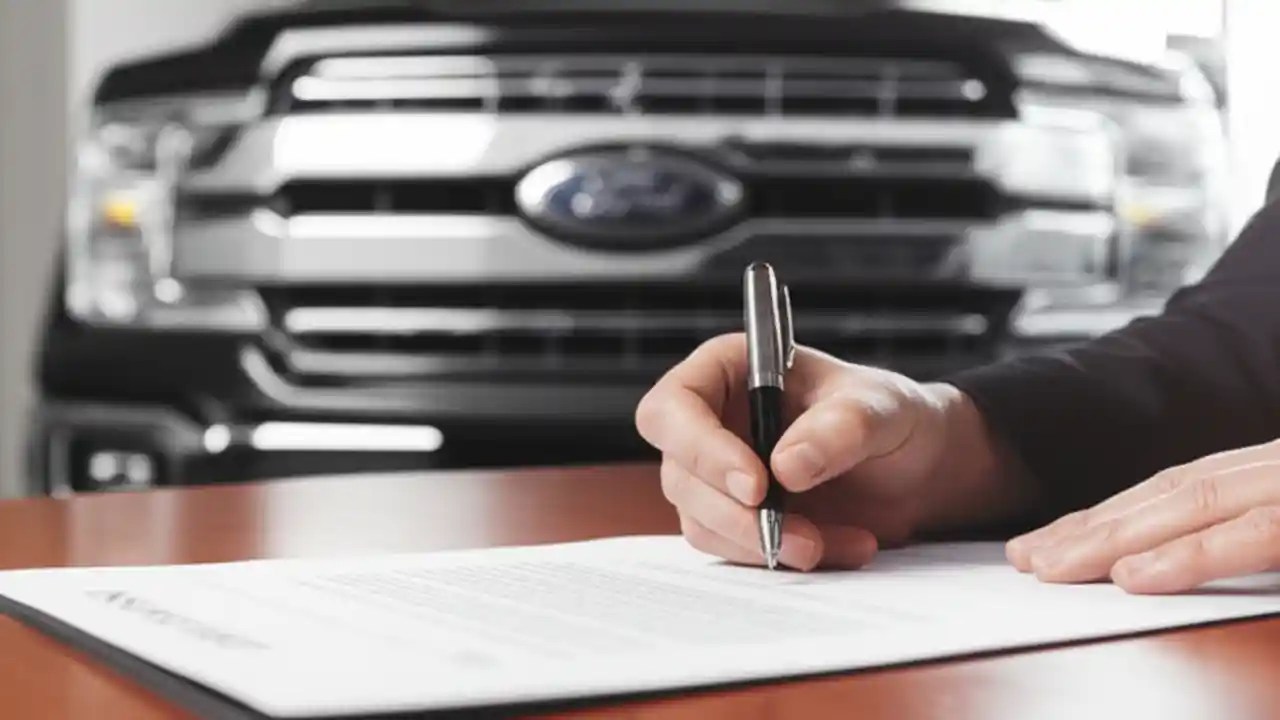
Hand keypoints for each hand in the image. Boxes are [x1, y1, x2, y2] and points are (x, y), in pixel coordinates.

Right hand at [635, 333, 1029, 570]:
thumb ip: (838, 429)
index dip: (700, 449)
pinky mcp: (736, 521)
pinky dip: (784, 558)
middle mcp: (710, 422)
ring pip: (702, 522)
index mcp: (728, 371)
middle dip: (738, 515)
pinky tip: (839, 546)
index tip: (756, 485)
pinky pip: (737, 551)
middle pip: (680, 474)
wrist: (916, 467)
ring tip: (832, 543)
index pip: (672, 408)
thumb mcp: (878, 408)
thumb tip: (786, 466)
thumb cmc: (889, 415)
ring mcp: (717, 477)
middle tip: (802, 535)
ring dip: (764, 543)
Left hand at [1007, 439, 1279, 593]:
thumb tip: (1178, 559)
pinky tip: (1133, 575)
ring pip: (1194, 505)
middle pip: (1170, 494)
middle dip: (1091, 527)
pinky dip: (1189, 555)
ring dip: (1116, 537)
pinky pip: (1254, 534)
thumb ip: (1249, 529)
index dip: (1110, 514)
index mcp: (1272, 471)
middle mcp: (1277, 469)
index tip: (1050, 540)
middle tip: (1024, 555)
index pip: (1179, 489)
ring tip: (1052, 565)